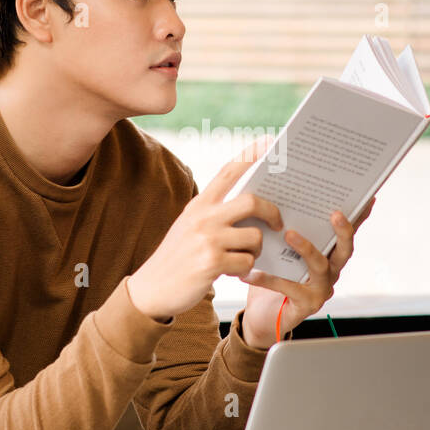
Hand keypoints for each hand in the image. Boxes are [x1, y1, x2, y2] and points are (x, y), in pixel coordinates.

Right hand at [128, 137, 284, 322]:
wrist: (151, 288)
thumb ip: (215, 214)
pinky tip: (233, 272)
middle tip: (278, 224)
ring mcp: (207, 239)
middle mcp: (203, 217)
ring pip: (255, 237)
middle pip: (252, 201)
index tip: (269, 142)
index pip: (229, 171)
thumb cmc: (178, 258)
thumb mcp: (190, 227)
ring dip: (256, 250)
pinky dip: (245, 269)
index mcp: (199, 204)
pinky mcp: (211, 263)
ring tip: (243, 257)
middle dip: (272, 213)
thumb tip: (255, 208)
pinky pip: (247, 262)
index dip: (251, 155)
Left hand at [238, 194, 376, 349]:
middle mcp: (331, 271)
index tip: (368, 198)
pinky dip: (267, 278)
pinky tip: (248, 272)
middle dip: (343, 231)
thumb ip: (285, 226)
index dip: (359, 217)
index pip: (347, 233)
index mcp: (329, 254)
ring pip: (320, 266)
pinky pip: (288, 287)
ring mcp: (321, 289)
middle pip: (345, 249)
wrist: (262, 316)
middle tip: (335, 213)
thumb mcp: (280, 248)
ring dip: (306, 248)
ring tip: (288, 234)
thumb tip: (276, 196)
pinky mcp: (306, 304)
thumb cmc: (273, 275)